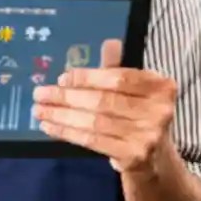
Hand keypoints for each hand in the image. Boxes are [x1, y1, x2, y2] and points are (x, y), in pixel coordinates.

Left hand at [32, 39, 178, 174]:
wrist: (154, 156)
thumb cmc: (139, 114)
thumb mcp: (133, 89)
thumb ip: (119, 68)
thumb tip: (110, 44)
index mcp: (161, 86)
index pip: (119, 78)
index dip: (88, 77)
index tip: (61, 78)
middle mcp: (159, 110)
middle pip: (104, 101)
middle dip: (67, 97)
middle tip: (40, 94)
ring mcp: (148, 135)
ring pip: (95, 122)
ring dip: (62, 116)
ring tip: (40, 110)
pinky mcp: (133, 156)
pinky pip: (93, 141)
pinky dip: (68, 133)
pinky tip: (50, 127)